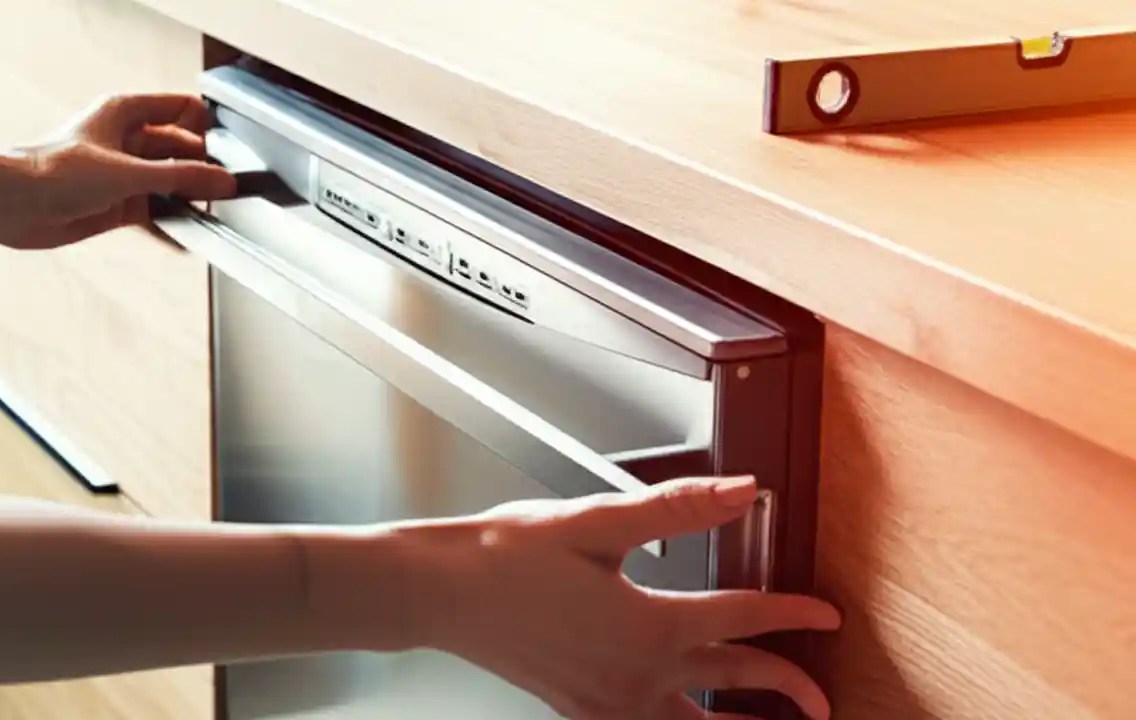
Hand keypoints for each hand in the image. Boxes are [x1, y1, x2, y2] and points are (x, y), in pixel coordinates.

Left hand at [2, 93, 235, 248]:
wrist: (13, 206)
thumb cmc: (53, 172)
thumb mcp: (130, 173)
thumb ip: (181, 177)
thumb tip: (222, 182)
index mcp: (125, 112)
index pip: (181, 109)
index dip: (205, 127)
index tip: (226, 152)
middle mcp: (125, 140)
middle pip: (180, 149)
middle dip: (200, 169)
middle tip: (220, 191)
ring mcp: (122, 172)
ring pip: (169, 181)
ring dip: (186, 198)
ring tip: (207, 214)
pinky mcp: (117, 203)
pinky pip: (156, 211)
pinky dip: (171, 222)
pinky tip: (187, 236)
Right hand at [409, 475, 839, 719]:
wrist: (443, 593)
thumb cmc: (508, 556)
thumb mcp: (600, 522)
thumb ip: (679, 511)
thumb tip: (742, 493)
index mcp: (650, 625)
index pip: (744, 620)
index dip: (793, 614)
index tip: (826, 617)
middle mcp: (637, 674)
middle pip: (731, 684)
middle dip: (785, 690)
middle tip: (822, 700)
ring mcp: (608, 701)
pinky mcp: (580, 709)